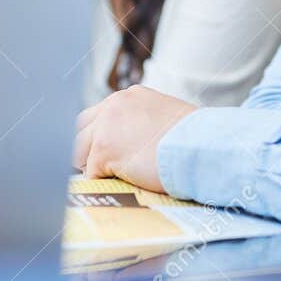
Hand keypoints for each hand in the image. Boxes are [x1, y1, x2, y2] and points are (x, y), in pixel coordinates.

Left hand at [74, 87, 196, 192]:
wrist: (201, 147)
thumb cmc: (194, 140)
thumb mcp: (165, 118)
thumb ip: (141, 123)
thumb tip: (130, 145)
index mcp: (129, 96)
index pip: (98, 115)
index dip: (99, 137)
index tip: (105, 153)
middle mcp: (113, 105)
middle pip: (80, 130)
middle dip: (87, 150)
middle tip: (101, 169)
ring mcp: (105, 127)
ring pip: (79, 153)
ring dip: (94, 168)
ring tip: (114, 179)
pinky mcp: (103, 151)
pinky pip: (90, 174)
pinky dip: (103, 183)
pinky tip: (121, 184)